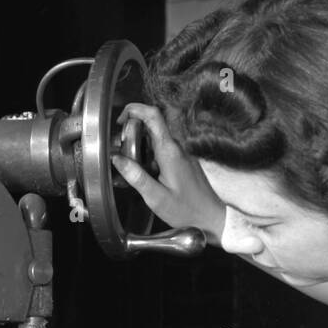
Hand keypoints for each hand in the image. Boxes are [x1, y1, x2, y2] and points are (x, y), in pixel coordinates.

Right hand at [112, 102, 225, 243]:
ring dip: (141, 144)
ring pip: (157, 137)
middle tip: (123, 146)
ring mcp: (181, 153)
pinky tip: (144, 172)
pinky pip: (162, 149)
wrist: (210, 216)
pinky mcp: (182, 161)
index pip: (153, 115)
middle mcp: (177, 147)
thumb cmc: (186, 210)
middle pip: (153, 123)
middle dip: (134, 129)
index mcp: (170, 152)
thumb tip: (117, 159)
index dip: (134, 110)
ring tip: (131, 162)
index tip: (121, 120)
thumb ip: (136, 177)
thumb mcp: (156, 197)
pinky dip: (149, 154)